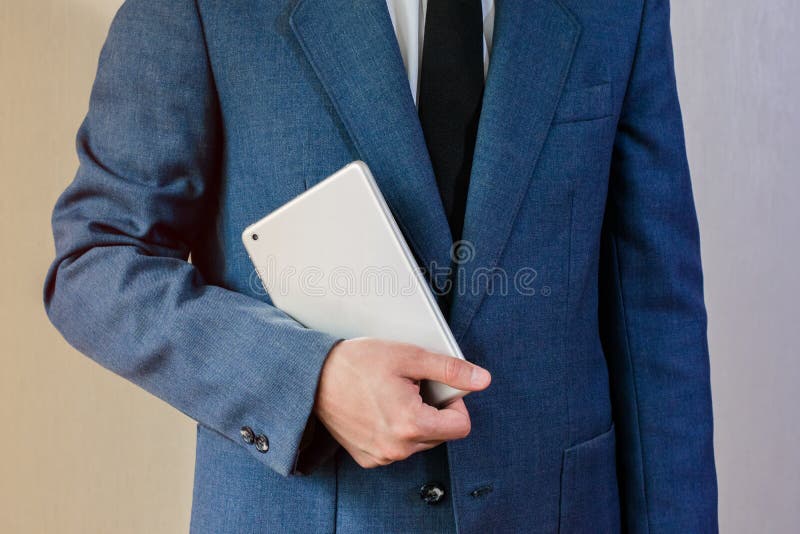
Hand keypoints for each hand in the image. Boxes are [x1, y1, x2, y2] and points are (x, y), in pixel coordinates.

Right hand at [313, 338, 490, 467]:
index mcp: (412, 424)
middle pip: (441, 434)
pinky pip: (398, 447)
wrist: (312, 378)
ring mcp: (382, 456)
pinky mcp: (369, 458)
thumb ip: (450, 370)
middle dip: (433, 410)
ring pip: (420, 441)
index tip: (437, 387)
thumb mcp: (409, 357)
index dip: (455, 402)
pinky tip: (378, 409)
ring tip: (391, 396)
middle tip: (409, 386)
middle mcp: (398, 448)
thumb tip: (482, 380)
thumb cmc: (357, 363)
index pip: (461, 425)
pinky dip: (395, 430)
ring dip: (415, 420)